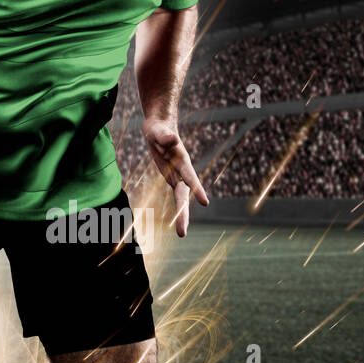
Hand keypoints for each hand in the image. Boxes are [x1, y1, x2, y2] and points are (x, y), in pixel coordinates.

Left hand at [143, 117, 208, 236]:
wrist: (160, 128)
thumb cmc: (159, 128)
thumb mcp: (158, 131)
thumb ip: (165, 136)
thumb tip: (172, 138)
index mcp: (181, 161)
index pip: (189, 176)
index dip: (196, 188)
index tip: (205, 202)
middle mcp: (181, 171)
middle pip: (184, 195)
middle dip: (184, 213)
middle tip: (183, 234)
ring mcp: (176, 176)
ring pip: (181, 198)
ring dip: (182, 215)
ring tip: (182, 234)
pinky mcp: (170, 178)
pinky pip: (175, 195)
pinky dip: (177, 208)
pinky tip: (178, 221)